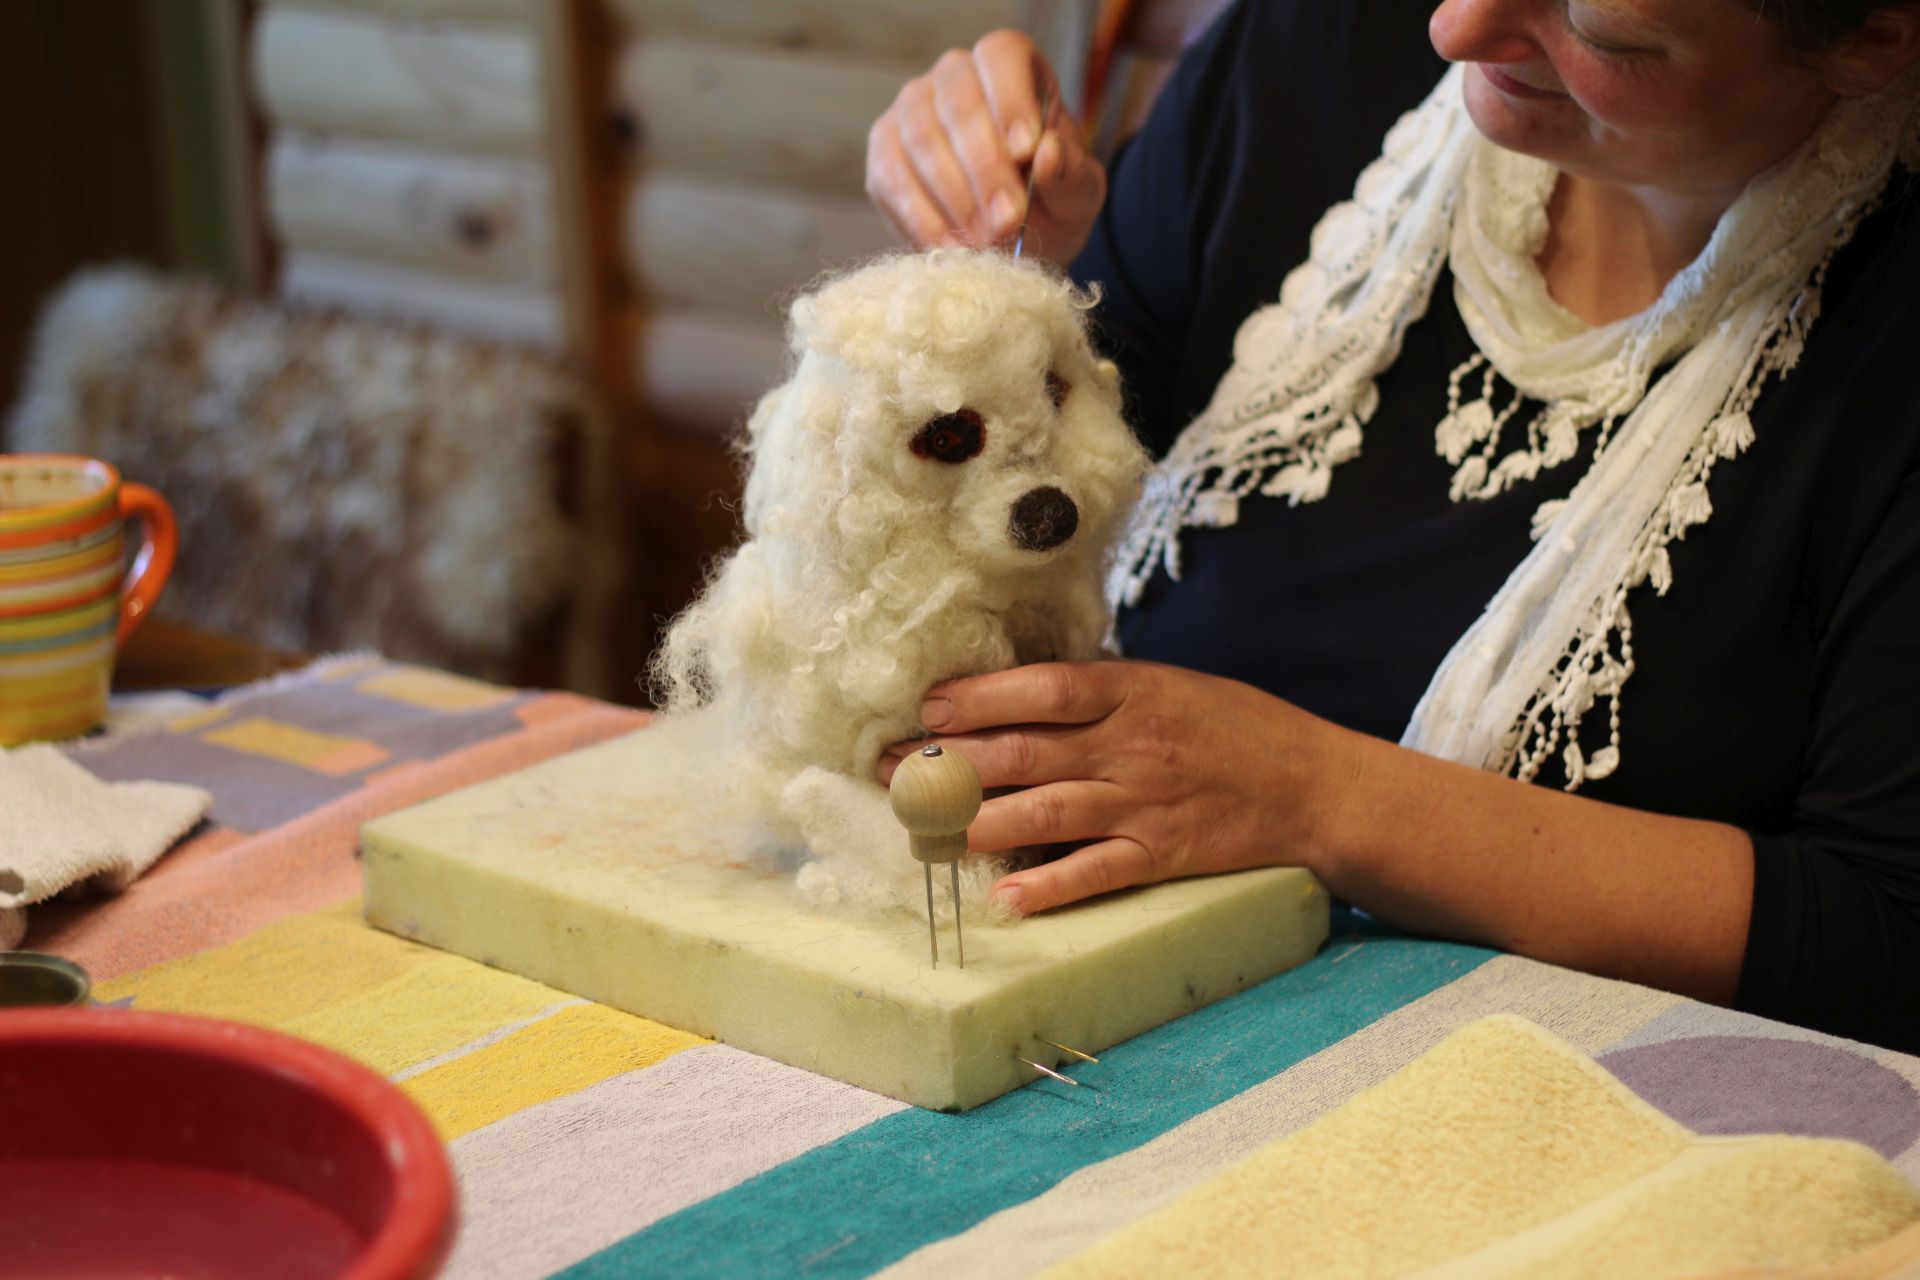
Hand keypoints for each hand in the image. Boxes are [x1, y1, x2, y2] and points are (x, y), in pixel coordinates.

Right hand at [865, 30, 1106, 265]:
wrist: (1013, 236)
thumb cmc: (1051, 200)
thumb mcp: (1078, 193)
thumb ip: (1070, 174)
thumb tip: (1047, 153)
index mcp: (1009, 65)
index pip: (1000, 58)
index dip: (1011, 100)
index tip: (1027, 151)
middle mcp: (953, 75)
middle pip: (957, 104)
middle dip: (985, 167)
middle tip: (1009, 219)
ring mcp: (911, 111)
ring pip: (921, 141)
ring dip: (955, 198)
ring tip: (987, 243)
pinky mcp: (884, 156)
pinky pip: (891, 180)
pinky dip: (921, 220)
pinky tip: (951, 249)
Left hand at [879, 661, 1343, 913]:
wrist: (1315, 787)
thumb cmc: (1234, 726)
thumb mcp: (1168, 684)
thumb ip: (1099, 689)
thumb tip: (1015, 689)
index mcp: (1134, 691)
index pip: (1043, 689)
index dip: (980, 698)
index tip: (928, 709)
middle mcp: (1132, 746)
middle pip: (1026, 752)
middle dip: (951, 763)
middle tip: (892, 773)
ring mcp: (1146, 805)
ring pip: (1047, 814)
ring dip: (978, 823)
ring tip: (924, 832)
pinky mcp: (1163, 856)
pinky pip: (1097, 873)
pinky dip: (1049, 887)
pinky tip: (1004, 897)